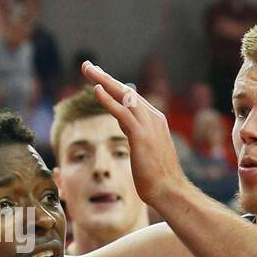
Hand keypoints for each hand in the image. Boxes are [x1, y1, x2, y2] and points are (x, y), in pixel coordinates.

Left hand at [81, 60, 189, 209]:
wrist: (170, 191)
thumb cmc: (157, 176)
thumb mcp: (144, 148)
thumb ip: (135, 132)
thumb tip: (124, 123)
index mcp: (155, 120)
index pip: (130, 97)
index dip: (112, 85)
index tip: (98, 76)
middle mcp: (153, 118)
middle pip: (125, 91)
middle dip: (105, 77)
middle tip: (87, 65)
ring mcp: (149, 126)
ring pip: (124, 97)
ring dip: (104, 81)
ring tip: (88, 70)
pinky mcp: (141, 137)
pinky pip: (122, 113)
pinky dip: (108, 100)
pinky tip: (96, 90)